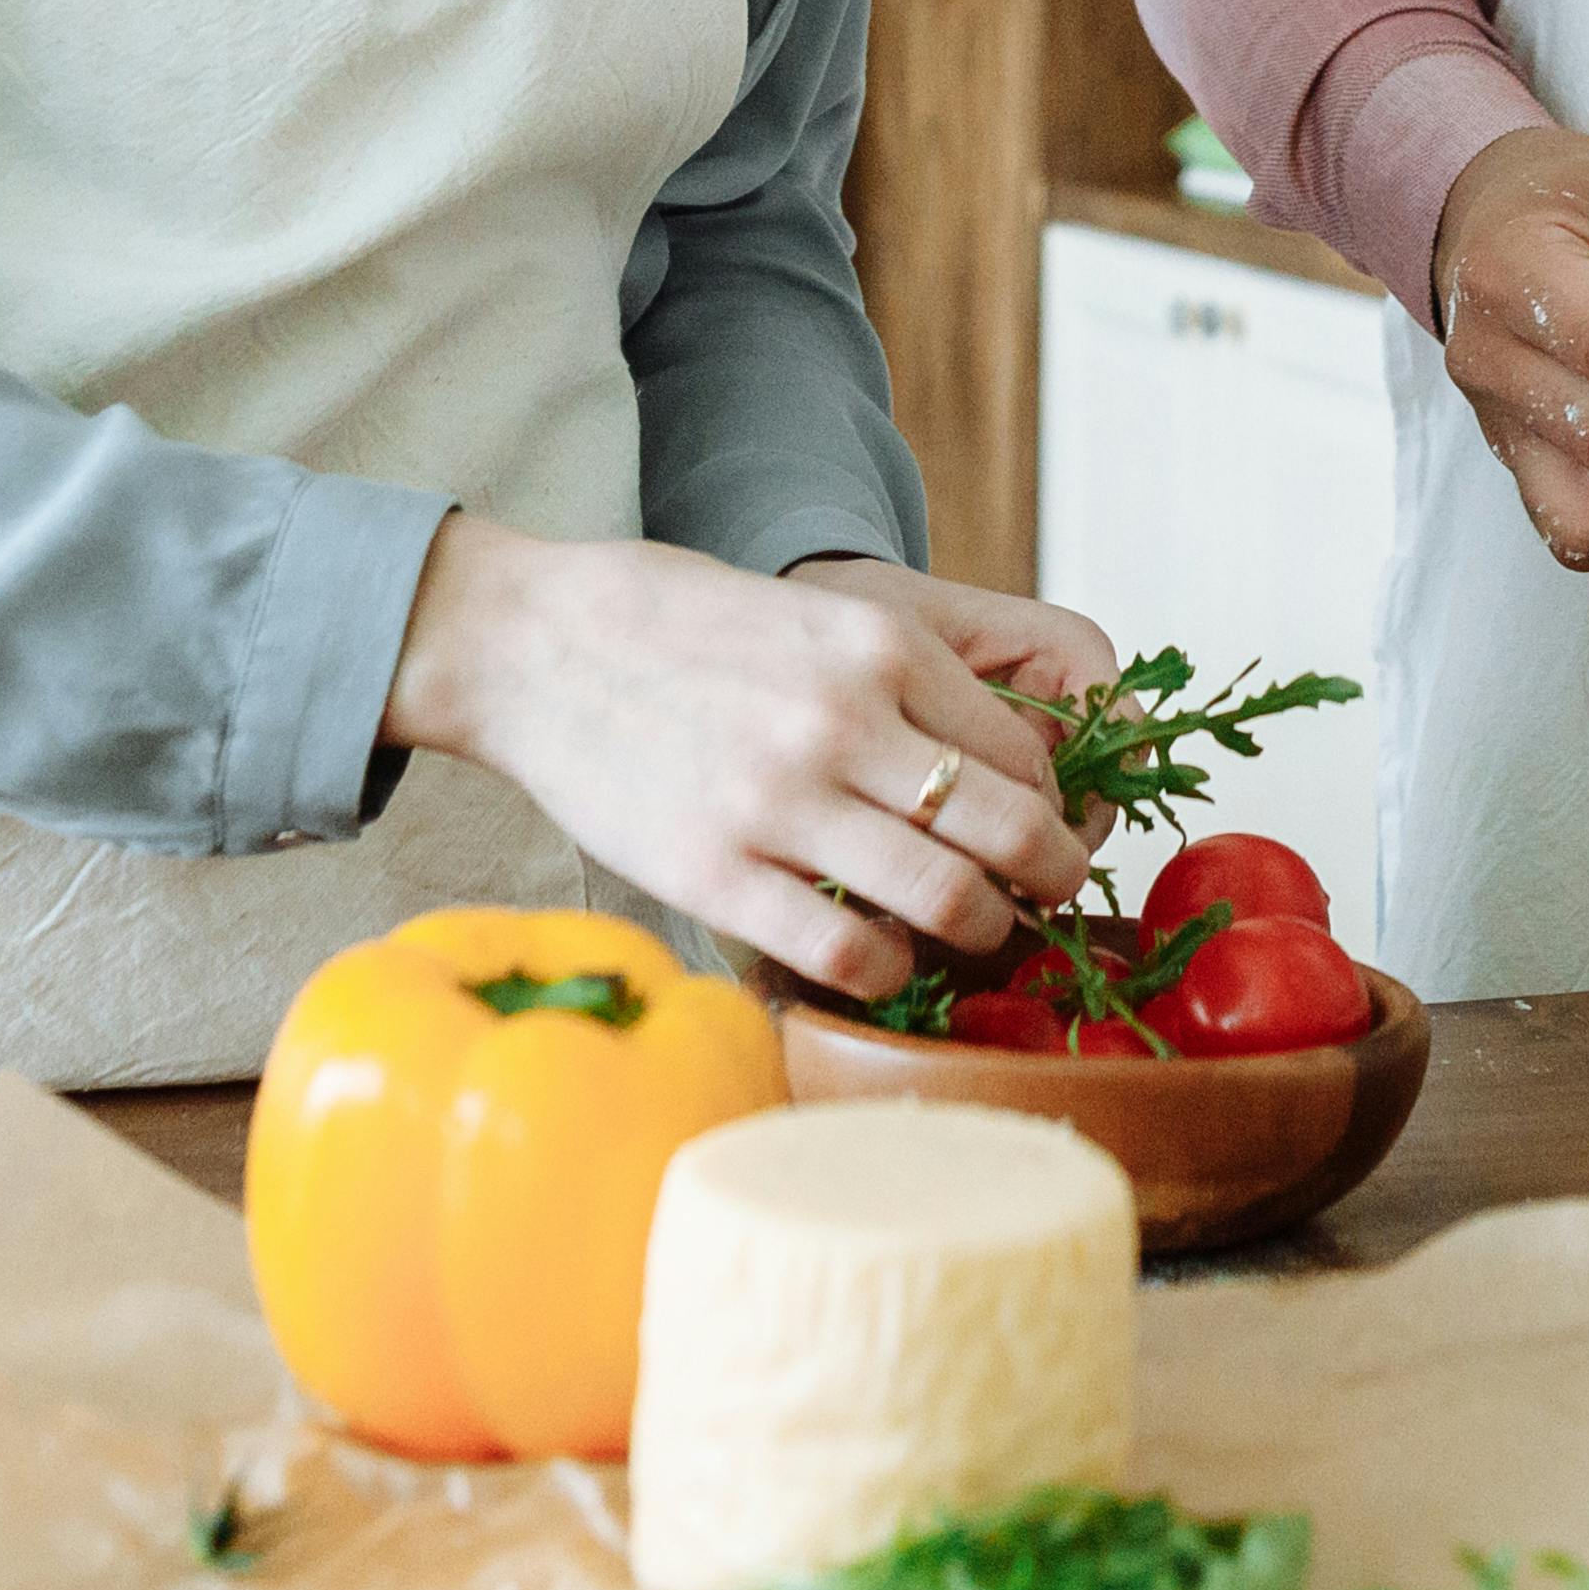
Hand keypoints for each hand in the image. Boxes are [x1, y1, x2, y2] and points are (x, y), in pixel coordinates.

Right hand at [385, 521, 1092, 999]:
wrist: (534, 642)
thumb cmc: (678, 628)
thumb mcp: (816, 618)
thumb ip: (901, 686)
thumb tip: (994, 773)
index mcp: (882, 645)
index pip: (1028, 755)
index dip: (1055, 812)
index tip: (1044, 839)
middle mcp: (847, 720)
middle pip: (1014, 831)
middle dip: (1050, 881)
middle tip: (1039, 903)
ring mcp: (780, 801)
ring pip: (947, 900)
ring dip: (979, 934)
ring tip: (967, 938)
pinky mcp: (714, 872)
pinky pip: (846, 951)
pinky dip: (884, 971)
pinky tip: (875, 958)